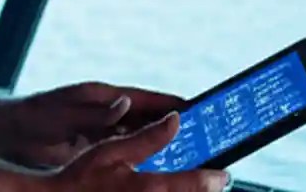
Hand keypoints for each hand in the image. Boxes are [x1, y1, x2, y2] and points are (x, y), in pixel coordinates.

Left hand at [0, 81, 186, 167]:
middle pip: (150, 119)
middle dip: (177, 127)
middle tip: (208, 138)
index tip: (202, 109)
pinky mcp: (92, 148)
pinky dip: (143, 159)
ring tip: (192, 159)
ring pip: (141, 138)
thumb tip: (125, 103)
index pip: (147, 99)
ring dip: (163, 146)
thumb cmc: (32, 117)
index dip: (175, 104)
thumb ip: (95, 112)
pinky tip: (156, 173)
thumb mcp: (63, 113)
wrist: (3, 134)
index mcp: (102, 96)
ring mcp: (101, 130)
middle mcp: (106, 112)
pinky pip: (126, 153)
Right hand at [50, 113, 230, 191]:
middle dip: (205, 190)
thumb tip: (175, 121)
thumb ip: (148, 138)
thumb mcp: (112, 150)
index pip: (198, 184)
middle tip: (212, 183)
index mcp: (151, 187)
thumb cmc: (81, 178)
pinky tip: (157, 190)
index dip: (216, 178)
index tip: (224, 175)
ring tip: (192, 185)